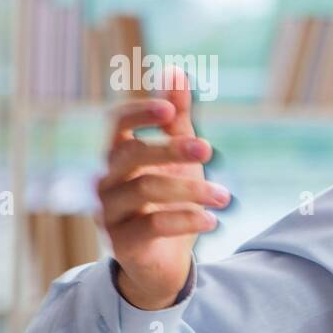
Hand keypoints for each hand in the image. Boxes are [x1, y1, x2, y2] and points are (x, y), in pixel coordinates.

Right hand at [95, 70, 229, 308]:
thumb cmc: (168, 201)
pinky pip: (152, 225)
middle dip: (171, 149)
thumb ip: (176, 119)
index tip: (168, 109)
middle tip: (210, 150)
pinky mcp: (122, 242)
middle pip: (131, 155)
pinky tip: (213, 220)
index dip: (139, 112)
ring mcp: (109, 212)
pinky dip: (186, 220)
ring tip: (226, 197)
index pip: (116, 124)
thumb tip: (175, 70)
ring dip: (191, 190)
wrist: (163, 261)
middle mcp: (106, 180)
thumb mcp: (177, 158)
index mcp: (118, 156)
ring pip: (145, 190)